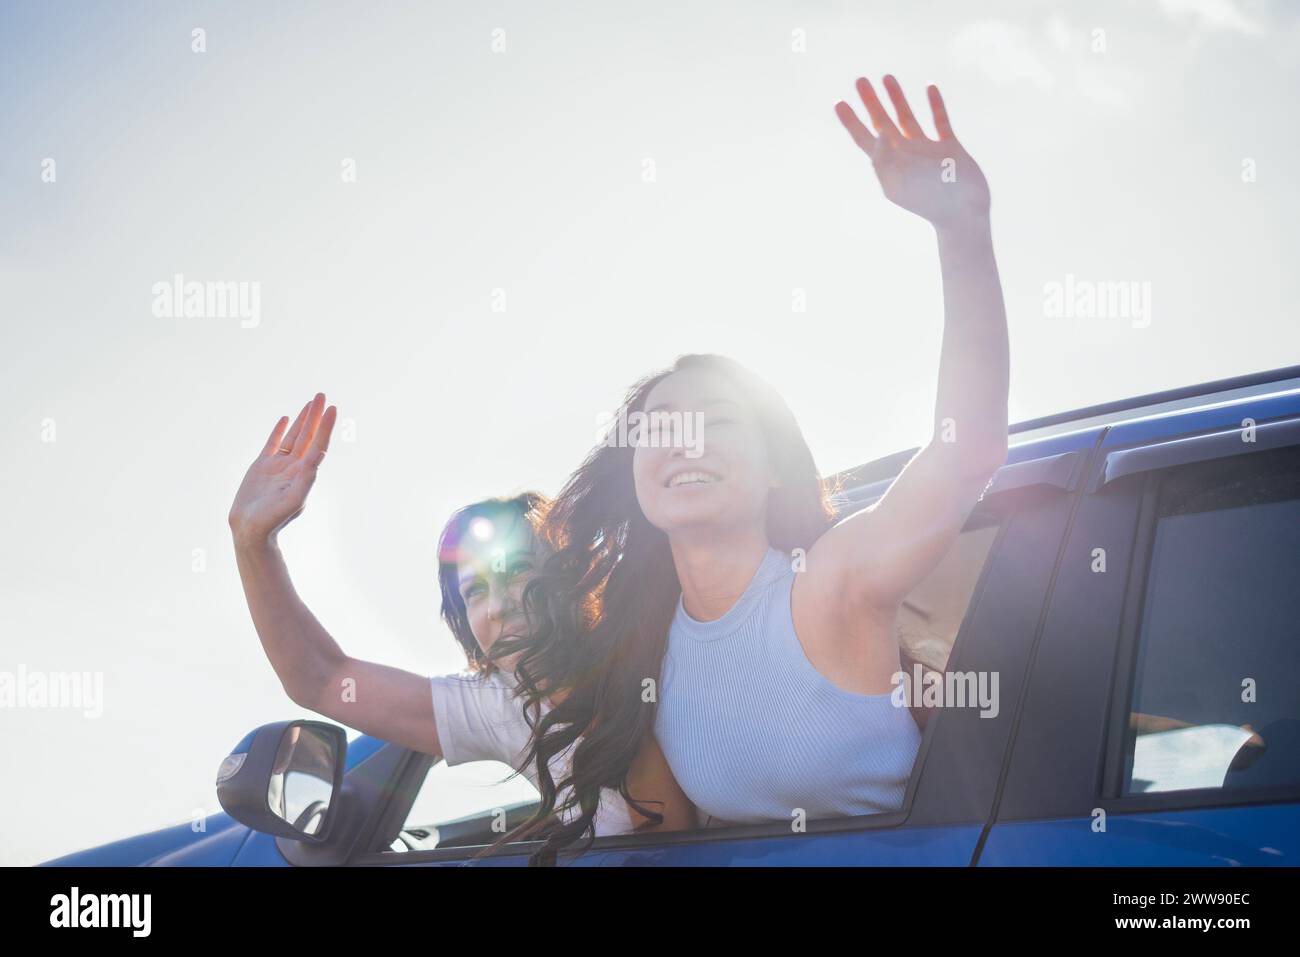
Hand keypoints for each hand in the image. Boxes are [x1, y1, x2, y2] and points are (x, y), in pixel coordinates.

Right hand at [228, 393, 337, 545]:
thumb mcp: (294, 498)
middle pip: (309, 436)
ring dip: (303, 419)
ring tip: (311, 403)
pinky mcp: (262, 466)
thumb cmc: (274, 518)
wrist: (251, 529)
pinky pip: (273, 443)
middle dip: (316, 416)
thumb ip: (307, 477)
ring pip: (293, 436)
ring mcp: (278, 465)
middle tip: (322, 395)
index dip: (326, 427)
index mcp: (305, 473)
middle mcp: (295, 467)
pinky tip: (286, 418)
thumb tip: (318, 456)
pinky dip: (279, 430)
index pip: (319, 444)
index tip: (333, 409)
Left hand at [835, 75, 988, 229]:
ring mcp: (927, 152)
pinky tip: (929, 88)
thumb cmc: (931, 198)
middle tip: (860, 80)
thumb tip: (875, 132)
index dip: (851, 122)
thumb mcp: (902, 178)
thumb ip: (885, 155)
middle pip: (883, 124)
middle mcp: (905, 157)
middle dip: (871, 103)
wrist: (965, 213)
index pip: (865, 139)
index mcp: (889, 166)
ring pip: (908, 119)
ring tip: (887, 77)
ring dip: (897, 99)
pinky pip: (939, 122)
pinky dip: (935, 105)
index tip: (839, 102)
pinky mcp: (950, 149)